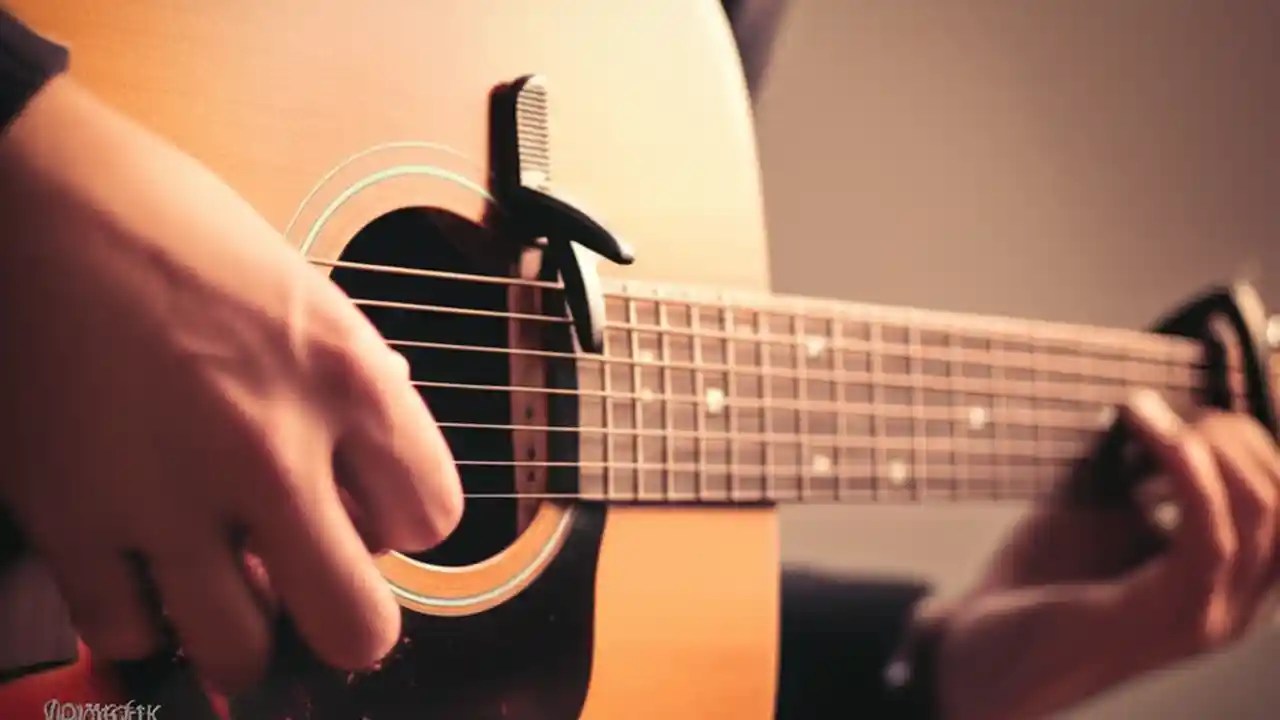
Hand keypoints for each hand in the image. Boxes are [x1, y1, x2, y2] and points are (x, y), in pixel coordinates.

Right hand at [0, 77, 462, 690]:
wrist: (30, 192)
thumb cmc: (169, 224)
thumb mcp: (301, 288)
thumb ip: (350, 389)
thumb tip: (379, 466)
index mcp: (344, 374)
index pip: (434, 517)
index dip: (405, 522)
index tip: (374, 510)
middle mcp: (269, 445)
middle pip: (355, 627)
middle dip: (346, 621)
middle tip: (318, 593)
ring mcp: (167, 492)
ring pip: (238, 652)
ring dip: (244, 631)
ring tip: (230, 587)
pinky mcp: (71, 515)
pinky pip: (126, 630)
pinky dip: (142, 618)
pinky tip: (148, 574)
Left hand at [931, 389, 1279, 719]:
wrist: (979, 649)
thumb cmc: (1034, 585)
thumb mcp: (1098, 511)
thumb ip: (1133, 468)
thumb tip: (1151, 406)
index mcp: (1226, 584)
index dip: (1247, 444)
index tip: (1186, 412)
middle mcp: (1234, 606)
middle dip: (1233, 435)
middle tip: (1165, 411)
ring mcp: (1207, 614)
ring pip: (1262, 507)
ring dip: (1207, 438)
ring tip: (1144, 411)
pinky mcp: (1168, 612)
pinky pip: (1210, 530)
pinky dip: (1184, 465)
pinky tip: (1145, 429)